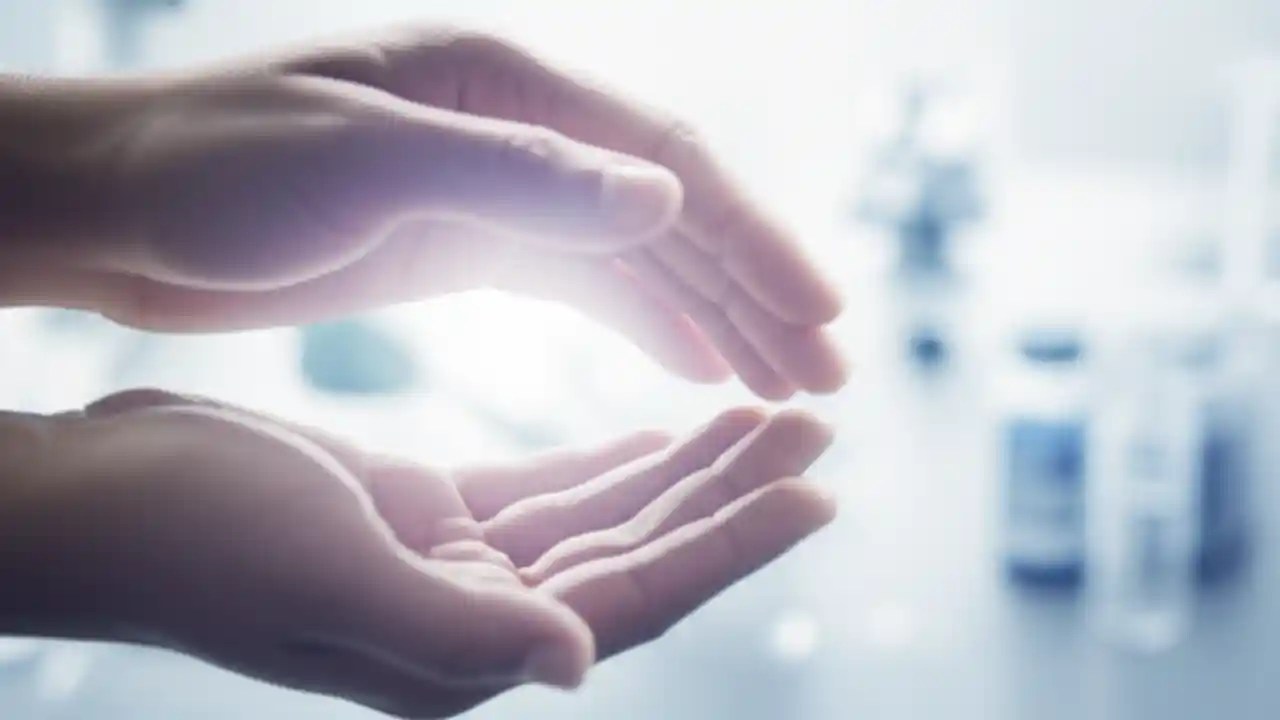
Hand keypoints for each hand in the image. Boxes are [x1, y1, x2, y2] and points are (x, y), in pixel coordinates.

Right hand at [1, 389, 834, 716]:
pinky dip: (612, 461)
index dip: (732, 544)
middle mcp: (477, 618)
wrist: (107, 498)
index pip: (635, 594)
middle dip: (730, 494)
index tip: (818, 490)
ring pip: (604, 514)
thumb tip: (579, 664)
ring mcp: (456, 565)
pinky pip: (549, 488)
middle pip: (639, 551)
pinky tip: (665, 435)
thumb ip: (458, 632)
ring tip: (763, 416)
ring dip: (685, 467)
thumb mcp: (329, 583)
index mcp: (466, 651)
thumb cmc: (197, 543)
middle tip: (813, 426)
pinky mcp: (429, 513)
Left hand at [3, 28, 845, 398]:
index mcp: (506, 83)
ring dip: (717, 316)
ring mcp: (501, 186)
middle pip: (671, 210)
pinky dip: (648, 322)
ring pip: (640, 255)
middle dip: (755, 290)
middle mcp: (521, 127)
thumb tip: (669, 194)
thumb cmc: (215, 169)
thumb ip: (520, 174)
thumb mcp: (365, 164)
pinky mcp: (473, 242)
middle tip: (827, 375)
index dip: (752, 239)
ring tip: (784, 384)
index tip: (821, 315)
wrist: (116, 208)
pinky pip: (586, 283)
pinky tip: (697, 362)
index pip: (665, 162)